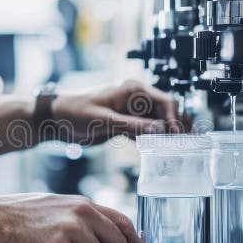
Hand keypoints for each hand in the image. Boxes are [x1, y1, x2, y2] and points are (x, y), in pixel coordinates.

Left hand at [50, 80, 184, 144]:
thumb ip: (130, 125)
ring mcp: (130, 111)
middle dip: (178, 125)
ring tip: (179, 150)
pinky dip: (153, 140)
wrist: (54, 119)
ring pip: (157, 122)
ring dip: (167, 134)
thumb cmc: (73, 112)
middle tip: (188, 143)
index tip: (179, 135)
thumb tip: (158, 130)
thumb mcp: (102, 120)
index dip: (175, 118)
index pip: (164, 101)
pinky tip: (160, 152)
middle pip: (165, 111)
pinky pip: (144, 131)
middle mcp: (134, 99)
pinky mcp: (124, 123)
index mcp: (132, 90)